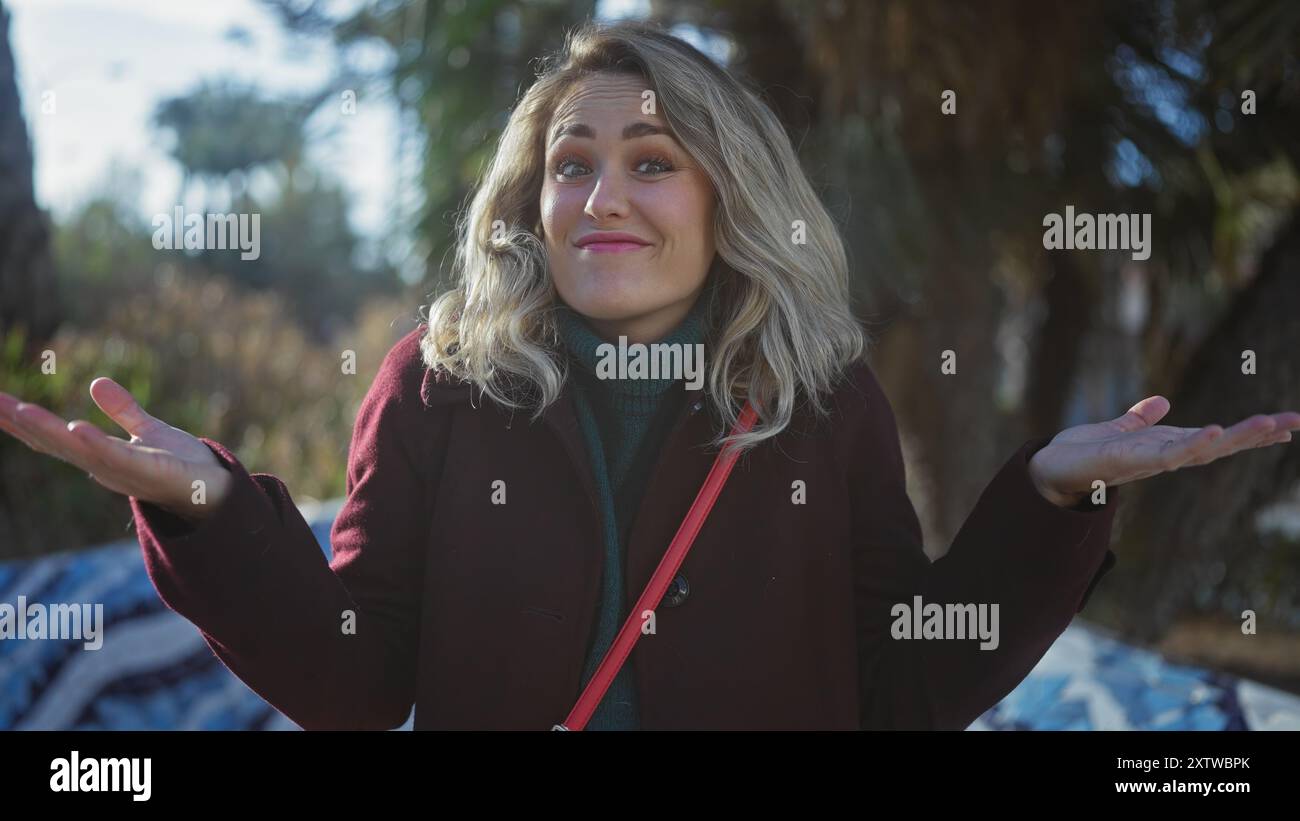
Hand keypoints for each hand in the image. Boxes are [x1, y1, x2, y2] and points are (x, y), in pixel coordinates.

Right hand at [0, 378, 231, 522]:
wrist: (219, 492)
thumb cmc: (182, 465)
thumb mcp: (149, 430)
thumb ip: (124, 411)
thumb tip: (98, 382)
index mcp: (98, 456)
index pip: (51, 436)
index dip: (21, 421)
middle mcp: (103, 466)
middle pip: (54, 443)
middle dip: (21, 423)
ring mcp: (125, 472)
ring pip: (79, 450)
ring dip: (49, 431)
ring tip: (21, 410)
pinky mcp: (152, 473)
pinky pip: (119, 457)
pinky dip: (97, 444)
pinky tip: (76, 428)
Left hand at [1027, 396, 1299, 507]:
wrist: (1048, 467)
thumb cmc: (1082, 452)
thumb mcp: (1119, 430)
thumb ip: (1139, 419)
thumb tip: (1160, 402)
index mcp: (1167, 446)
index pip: (1217, 438)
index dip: (1249, 433)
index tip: (1287, 425)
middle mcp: (1166, 456)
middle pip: (1220, 445)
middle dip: (1256, 435)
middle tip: (1294, 422)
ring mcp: (1151, 461)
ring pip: (1202, 450)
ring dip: (1236, 438)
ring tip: (1269, 424)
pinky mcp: (1129, 461)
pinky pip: (1166, 455)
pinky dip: (1190, 444)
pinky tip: (1211, 432)